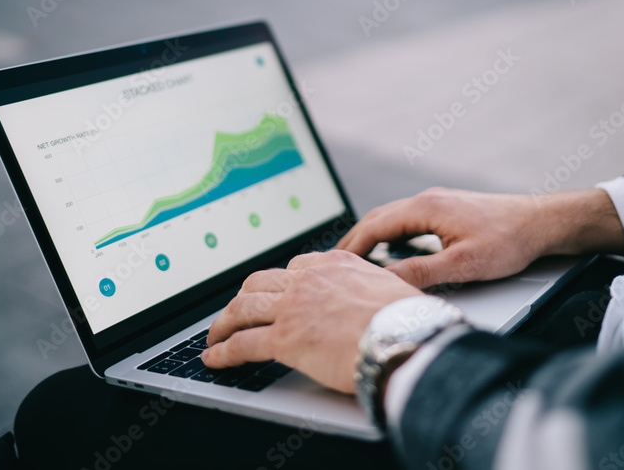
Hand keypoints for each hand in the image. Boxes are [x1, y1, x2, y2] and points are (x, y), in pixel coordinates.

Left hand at [203, 250, 421, 393]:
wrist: (404, 339)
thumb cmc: (408, 321)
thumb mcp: (391, 287)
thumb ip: (372, 288)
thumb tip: (379, 300)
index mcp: (335, 264)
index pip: (294, 268)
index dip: (279, 283)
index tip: (273, 293)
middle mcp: (309, 280)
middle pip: (259, 283)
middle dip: (243, 298)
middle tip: (236, 312)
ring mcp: (292, 308)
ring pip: (243, 309)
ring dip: (224, 323)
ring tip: (215, 336)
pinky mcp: (284, 339)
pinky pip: (242, 343)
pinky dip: (222, 352)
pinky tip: (214, 359)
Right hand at [337, 187, 623, 288]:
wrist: (541, 223)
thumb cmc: (508, 240)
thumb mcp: (463, 264)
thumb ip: (421, 272)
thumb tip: (386, 281)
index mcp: (426, 207)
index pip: (374, 226)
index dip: (351, 247)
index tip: (333, 264)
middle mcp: (428, 200)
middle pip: (378, 219)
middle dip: (355, 241)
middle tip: (335, 264)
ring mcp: (437, 203)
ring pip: (392, 218)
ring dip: (372, 238)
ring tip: (357, 260)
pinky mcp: (447, 210)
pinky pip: (407, 220)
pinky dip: (391, 236)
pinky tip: (392, 251)